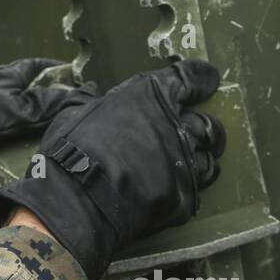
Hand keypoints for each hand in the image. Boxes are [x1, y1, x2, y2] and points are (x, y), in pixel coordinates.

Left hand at [0, 58, 99, 201]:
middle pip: (29, 87)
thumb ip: (48, 103)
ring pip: (19, 109)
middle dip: (48, 94)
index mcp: (6, 76)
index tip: (74, 75)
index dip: (55, 68)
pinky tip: (32, 145)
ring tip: (56, 127)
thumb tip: (79, 95)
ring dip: (36, 117)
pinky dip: (22, 134)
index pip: (36, 65)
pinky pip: (8, 129)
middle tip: (70, 105)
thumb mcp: (18, 109)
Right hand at [0, 60, 226, 279]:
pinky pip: (194, 192)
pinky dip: (185, 189)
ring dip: (200, 159)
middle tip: (197, 130)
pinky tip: (175, 190)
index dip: (201, 78)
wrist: (75, 201)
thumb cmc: (70, 150)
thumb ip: (95, 101)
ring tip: (190, 162)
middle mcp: (176, 127)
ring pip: (208, 160)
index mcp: (152, 97)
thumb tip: (91, 92)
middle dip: (205, 126)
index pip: (191, 79)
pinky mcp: (182, 199)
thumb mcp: (76, 110)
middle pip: (209, 124)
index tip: (207, 79)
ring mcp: (183, 166)